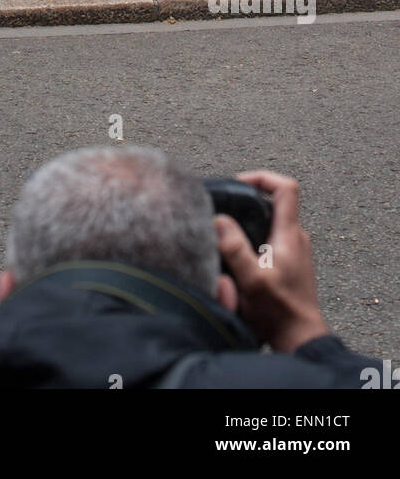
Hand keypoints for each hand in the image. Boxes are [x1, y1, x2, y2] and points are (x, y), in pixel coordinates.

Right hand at [214, 170, 329, 352]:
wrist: (299, 339)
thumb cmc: (280, 312)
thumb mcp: (252, 279)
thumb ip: (234, 248)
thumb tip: (218, 219)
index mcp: (290, 234)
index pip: (286, 188)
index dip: (262, 177)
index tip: (238, 183)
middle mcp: (296, 238)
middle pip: (275, 202)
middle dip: (249, 199)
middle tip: (226, 206)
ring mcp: (295, 252)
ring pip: (272, 221)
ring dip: (251, 220)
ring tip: (227, 230)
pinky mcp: (290, 265)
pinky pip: (272, 238)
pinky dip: (255, 237)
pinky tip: (238, 254)